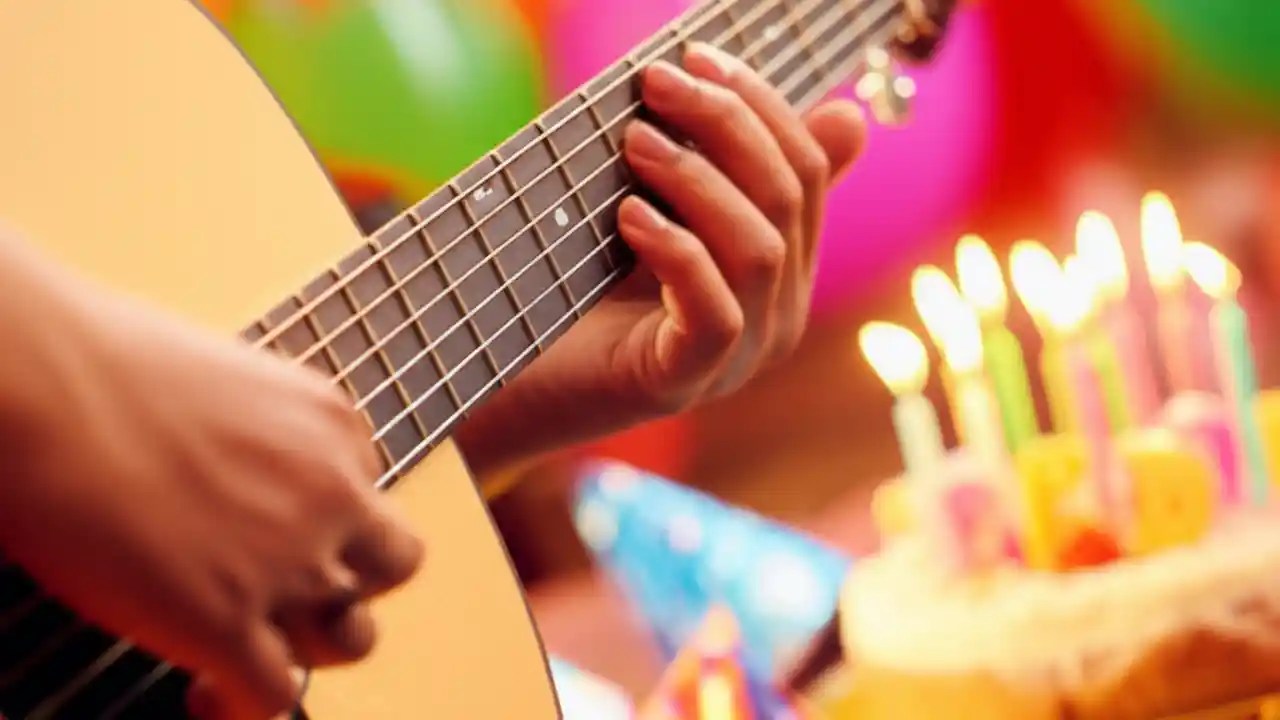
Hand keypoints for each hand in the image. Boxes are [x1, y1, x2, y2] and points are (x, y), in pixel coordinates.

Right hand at [0, 237, 423, 719]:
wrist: (41, 382)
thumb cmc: (92, 360)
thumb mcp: (217, 377)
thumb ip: (249, 432)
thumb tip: (216, 471)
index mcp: (330, 422)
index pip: (364, 486)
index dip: (326, 516)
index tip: (276, 528)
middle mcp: (331, 490)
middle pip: (390, 562)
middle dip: (350, 583)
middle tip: (289, 592)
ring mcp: (289, 559)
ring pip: (350, 636)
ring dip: (308, 647)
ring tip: (254, 649)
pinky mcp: (227, 620)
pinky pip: (274, 695)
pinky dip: (241, 705)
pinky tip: (200, 692)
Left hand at [456, 42, 866, 474]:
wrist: (516, 388)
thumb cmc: (583, 296)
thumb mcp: (662, 218)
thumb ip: (722, 172)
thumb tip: (843, 112)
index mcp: (781, 268)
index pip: (808, 170)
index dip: (761, 104)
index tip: (696, 56)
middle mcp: (776, 314)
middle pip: (789, 199)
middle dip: (727, 124)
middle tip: (657, 83)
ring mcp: (738, 357)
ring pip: (759, 250)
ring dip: (697, 181)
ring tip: (635, 142)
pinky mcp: (687, 382)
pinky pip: (713, 312)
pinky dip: (676, 252)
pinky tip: (628, 215)